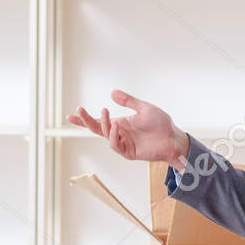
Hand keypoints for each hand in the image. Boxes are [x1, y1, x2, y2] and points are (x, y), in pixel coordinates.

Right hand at [67, 89, 189, 166]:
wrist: (173, 137)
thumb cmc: (161, 124)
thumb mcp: (144, 108)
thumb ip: (128, 101)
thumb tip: (112, 92)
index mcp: (120, 123)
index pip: (98, 121)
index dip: (84, 119)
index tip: (71, 114)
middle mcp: (119, 133)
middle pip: (97, 129)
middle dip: (86, 121)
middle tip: (79, 110)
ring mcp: (124, 143)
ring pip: (106, 135)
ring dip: (104, 124)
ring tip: (107, 114)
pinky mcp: (130, 152)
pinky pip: (116, 145)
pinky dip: (113, 136)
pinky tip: (116, 126)